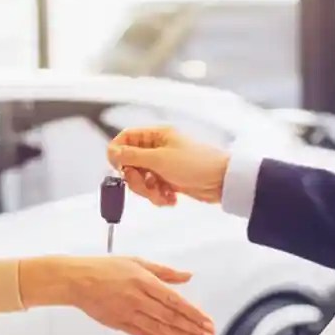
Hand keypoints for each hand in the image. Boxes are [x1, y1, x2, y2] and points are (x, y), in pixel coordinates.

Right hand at [20, 256, 216, 334]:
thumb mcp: (137, 262)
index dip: (193, 313)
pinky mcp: (119, 323)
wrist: (77, 280)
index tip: (207, 321)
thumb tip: (187, 276)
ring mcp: (128, 313)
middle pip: (170, 317)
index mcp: (144, 281)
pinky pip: (143, 334)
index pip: (175, 300)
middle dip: (192, 329)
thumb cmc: (106, 268)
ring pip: (159, 328)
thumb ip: (164, 272)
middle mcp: (138, 298)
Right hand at [107, 126, 230, 205]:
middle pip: (130, 163)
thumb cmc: (197, 164)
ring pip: (140, 179)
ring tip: (162, 194)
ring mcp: (163, 165)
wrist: (222, 181)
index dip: (118, 153)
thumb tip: (112, 152)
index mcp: (155, 135)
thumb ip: (132, 156)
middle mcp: (157, 148)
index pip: (125, 138)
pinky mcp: (169, 180)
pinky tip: (171, 199)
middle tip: (147, 185)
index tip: (119, 168)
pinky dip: (159, 196)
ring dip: (148, 191)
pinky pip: (153, 189)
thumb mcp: (159, 159)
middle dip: (135, 179)